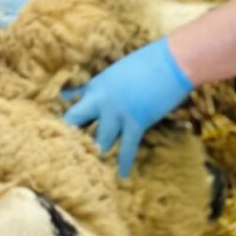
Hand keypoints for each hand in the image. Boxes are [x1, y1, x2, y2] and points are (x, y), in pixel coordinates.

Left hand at [63, 37, 194, 176]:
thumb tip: (101, 97)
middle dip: (69, 137)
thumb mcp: (119, 71)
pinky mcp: (135, 122)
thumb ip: (107, 87)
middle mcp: (99, 99)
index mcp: (95, 84)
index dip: (69, 119)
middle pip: (74, 121)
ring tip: (89, 170)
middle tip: (65, 154)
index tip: (62, 132)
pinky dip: (124, 163)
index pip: (72, 103)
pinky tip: (121, 176)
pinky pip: (126, 148)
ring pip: (98, 140)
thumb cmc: (150, 60)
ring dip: (96, 154)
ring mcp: (116, 112)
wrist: (173, 60)